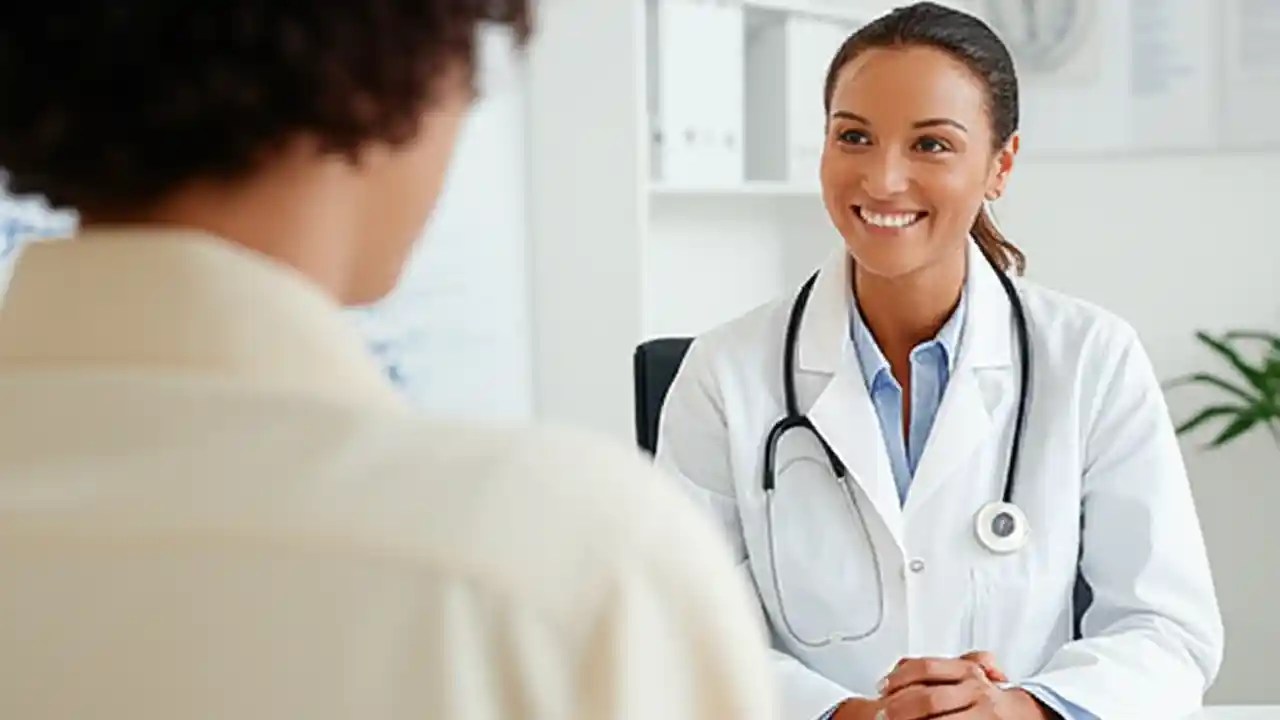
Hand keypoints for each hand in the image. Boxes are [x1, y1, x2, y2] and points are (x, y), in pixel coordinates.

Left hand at [871, 653, 1050, 718]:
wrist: (1025, 715)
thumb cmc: (986, 696)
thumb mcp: (969, 672)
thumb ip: (941, 666)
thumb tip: (900, 666)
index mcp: (968, 671)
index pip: (926, 669)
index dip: (899, 678)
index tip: (880, 688)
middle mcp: (976, 691)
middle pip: (928, 698)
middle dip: (900, 708)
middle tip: (881, 714)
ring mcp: (982, 714)